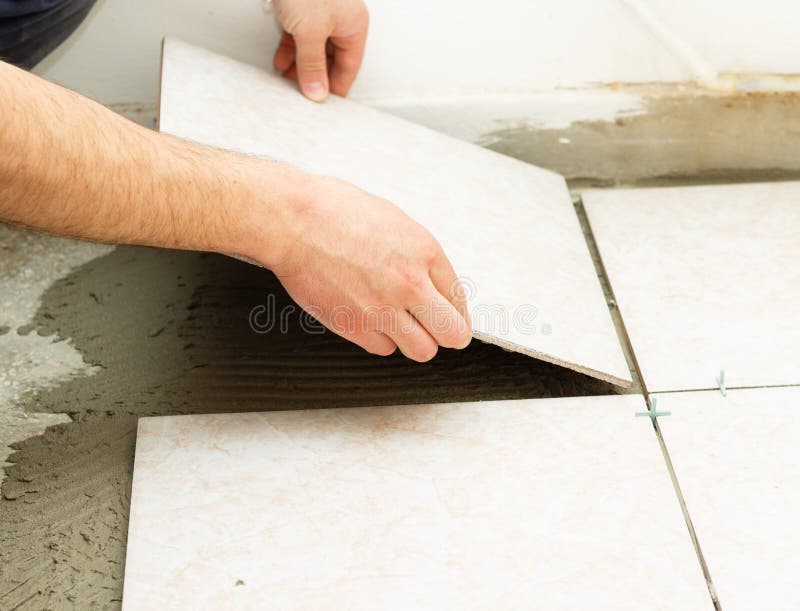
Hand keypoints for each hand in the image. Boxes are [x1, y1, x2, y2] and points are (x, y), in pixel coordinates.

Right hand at [249, 172, 471, 361]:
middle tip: (439, 330)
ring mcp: (382, 310)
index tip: (450, 315)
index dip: (456, 310)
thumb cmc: (335, 212)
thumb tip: (433, 284)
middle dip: (449, 334)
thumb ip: (419, 256)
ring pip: (421, 351)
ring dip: (415, 340)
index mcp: (424, 251)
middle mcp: (409, 284)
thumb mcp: (394, 221)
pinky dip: (381, 339)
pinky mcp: (354, 326)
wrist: (293, 222)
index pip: (459, 298)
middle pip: (451, 335)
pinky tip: (370, 319)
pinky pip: (383, 349)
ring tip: (401, 325)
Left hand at [272, 0, 368, 101]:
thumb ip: (312, 63)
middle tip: (303, 95)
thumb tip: (317, 90)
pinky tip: (281, 63)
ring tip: (289, 82)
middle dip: (315, 78)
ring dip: (300, 67)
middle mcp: (339, 20)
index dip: (336, 88)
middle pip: (330, 60)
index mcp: (353, 25)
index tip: (324, 105)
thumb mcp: (310, 30)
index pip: (349, 67)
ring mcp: (319, 15)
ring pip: (312, 51)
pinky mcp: (300, 10)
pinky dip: (290, 52)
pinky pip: (298, 37)